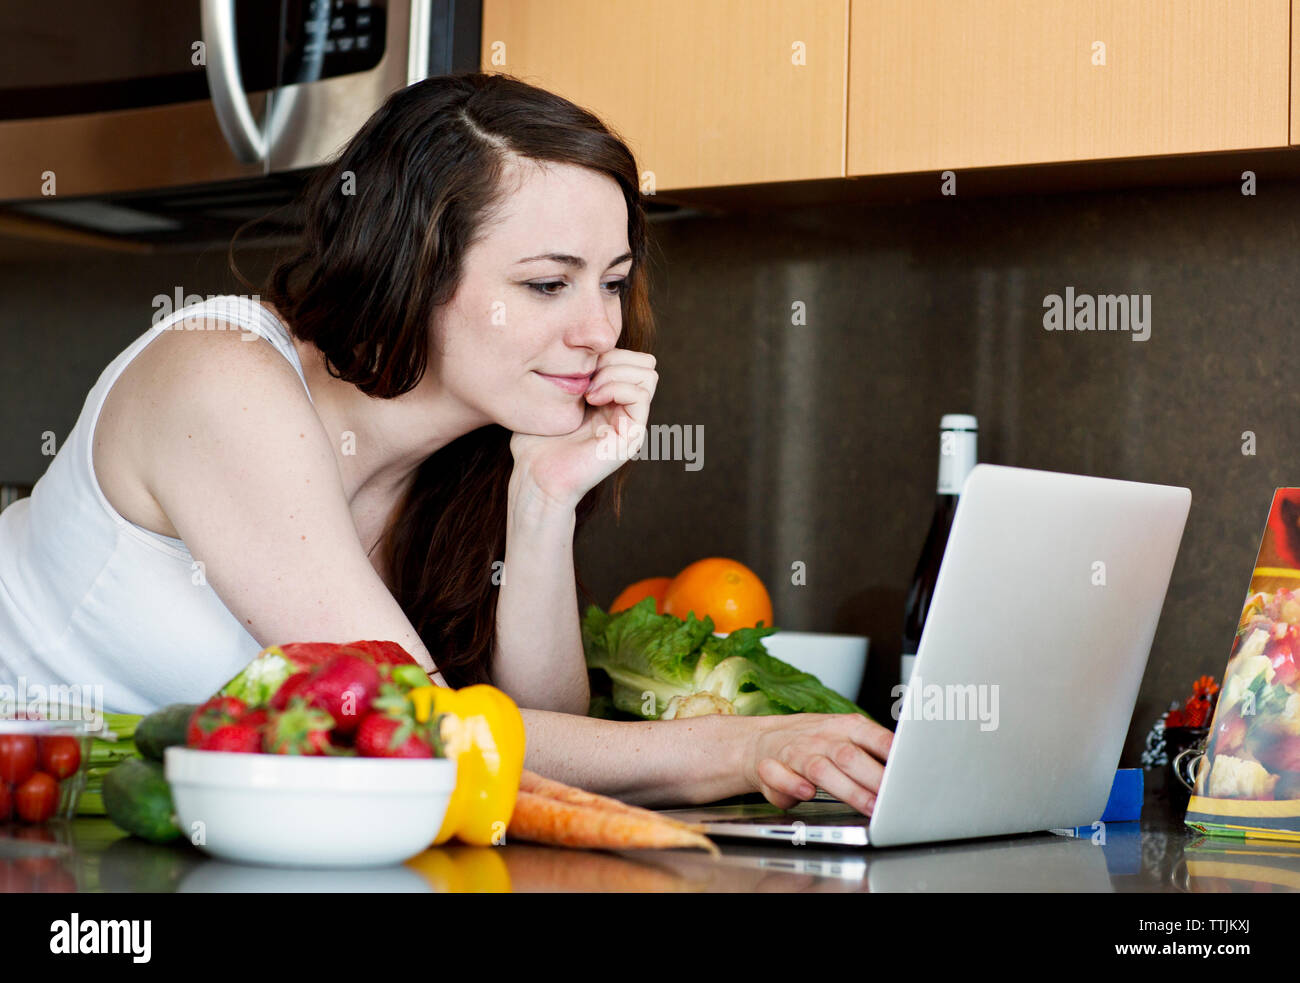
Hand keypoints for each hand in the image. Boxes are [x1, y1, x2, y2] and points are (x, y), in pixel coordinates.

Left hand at [509, 349, 656, 508]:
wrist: (537, 478)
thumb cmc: (536, 444)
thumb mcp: (551, 402)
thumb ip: (568, 378)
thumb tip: (576, 353)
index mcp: (610, 402)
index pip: (629, 359)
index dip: (607, 352)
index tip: (577, 365)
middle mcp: (624, 412)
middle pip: (644, 364)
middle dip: (615, 358)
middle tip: (587, 375)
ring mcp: (631, 424)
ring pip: (648, 375)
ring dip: (616, 372)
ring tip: (589, 390)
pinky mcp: (632, 436)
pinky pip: (641, 395)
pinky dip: (617, 387)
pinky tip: (592, 399)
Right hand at [743, 714, 893, 815]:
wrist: (761, 739)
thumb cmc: (814, 741)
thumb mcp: (845, 735)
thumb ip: (872, 750)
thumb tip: (907, 768)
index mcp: (845, 727)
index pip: (873, 736)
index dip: (892, 752)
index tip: (910, 767)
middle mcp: (822, 738)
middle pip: (850, 756)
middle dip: (874, 779)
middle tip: (895, 799)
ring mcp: (797, 752)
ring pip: (821, 770)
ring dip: (847, 789)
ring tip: (870, 807)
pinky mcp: (772, 769)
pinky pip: (779, 776)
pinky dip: (792, 784)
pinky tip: (806, 792)